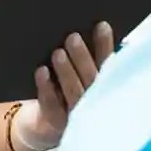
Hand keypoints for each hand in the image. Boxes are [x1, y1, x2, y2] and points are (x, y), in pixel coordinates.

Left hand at [12, 22, 113, 150]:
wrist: (46, 125)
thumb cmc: (67, 90)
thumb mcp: (81, 74)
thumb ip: (87, 58)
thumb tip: (86, 27)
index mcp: (106, 88)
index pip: (109, 65)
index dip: (105, 46)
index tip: (101, 25)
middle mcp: (95, 103)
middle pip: (91, 79)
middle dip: (82, 58)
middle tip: (72, 37)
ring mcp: (77, 115)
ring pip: (73, 91)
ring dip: (66, 72)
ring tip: (58, 53)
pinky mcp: (57, 122)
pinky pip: (52, 104)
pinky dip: (47, 88)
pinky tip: (41, 71)